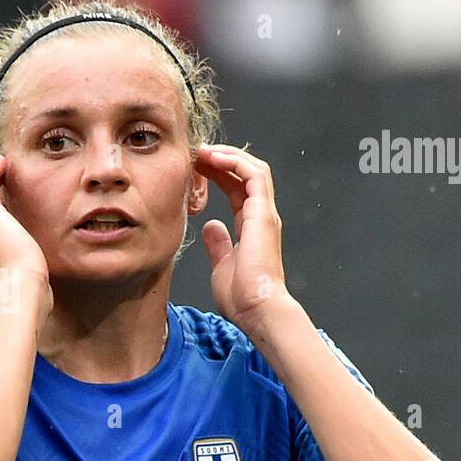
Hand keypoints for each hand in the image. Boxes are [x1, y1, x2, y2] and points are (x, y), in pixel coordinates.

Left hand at [194, 144, 293, 334]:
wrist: (257, 310)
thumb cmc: (242, 297)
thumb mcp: (222, 265)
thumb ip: (218, 244)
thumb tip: (210, 227)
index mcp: (252, 226)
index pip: (237, 188)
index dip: (218, 174)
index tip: (196, 167)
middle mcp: (261, 216)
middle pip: (244, 174)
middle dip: (221, 159)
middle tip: (196, 152)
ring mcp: (265, 213)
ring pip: (252, 168)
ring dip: (227, 155)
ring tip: (203, 150)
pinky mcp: (263, 214)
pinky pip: (254, 175)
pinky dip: (235, 161)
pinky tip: (213, 158)